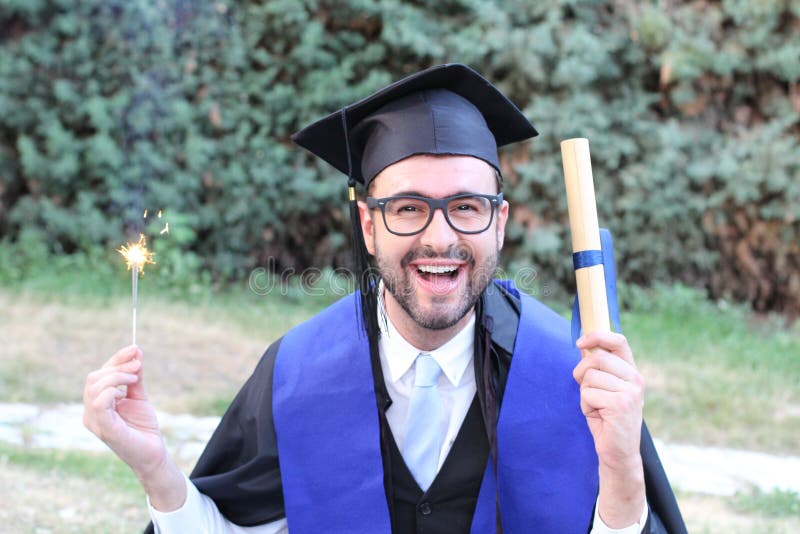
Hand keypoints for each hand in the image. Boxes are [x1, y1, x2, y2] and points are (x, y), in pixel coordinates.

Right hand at [83, 345, 165, 475]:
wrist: (153, 453)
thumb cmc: (143, 427)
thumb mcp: (139, 396)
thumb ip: (135, 377)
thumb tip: (136, 352)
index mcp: (96, 404)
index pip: (99, 375)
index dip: (116, 359)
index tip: (134, 348)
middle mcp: (90, 412)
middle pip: (94, 378)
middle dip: (117, 366)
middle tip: (138, 365)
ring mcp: (94, 421)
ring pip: (94, 387)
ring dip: (117, 376)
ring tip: (135, 377)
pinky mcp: (104, 428)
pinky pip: (99, 403)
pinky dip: (112, 391)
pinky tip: (125, 392)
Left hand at [573, 331, 645, 527]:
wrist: (618, 452)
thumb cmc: (607, 419)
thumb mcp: (603, 389)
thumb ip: (597, 368)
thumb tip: (584, 344)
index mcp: (632, 372)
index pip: (619, 342)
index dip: (598, 336)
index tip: (580, 342)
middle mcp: (635, 379)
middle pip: (597, 358)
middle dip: (582, 372)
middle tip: (585, 389)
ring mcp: (630, 391)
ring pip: (590, 377)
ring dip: (585, 394)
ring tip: (597, 407)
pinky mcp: (620, 404)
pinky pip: (588, 394)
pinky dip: (586, 405)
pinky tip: (598, 416)